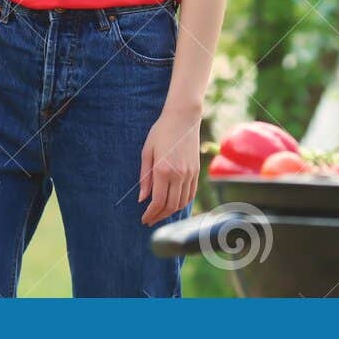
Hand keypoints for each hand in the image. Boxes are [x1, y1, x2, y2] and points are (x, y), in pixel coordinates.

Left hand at [138, 105, 200, 225]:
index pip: (158, 201)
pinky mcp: (196, 171)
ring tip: (160, 214)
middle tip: (150, 220)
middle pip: (170, 206)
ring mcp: (190, 174)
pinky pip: (190, 194)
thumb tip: (142, 199)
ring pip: (181, 203)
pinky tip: (173, 205)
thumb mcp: (147, 151)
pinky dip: (182, 203)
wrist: (183, 118)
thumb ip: (144, 177)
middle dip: (159, 216)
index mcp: (163, 170)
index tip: (144, 219)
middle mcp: (178, 174)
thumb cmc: (161, 132)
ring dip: (170, 212)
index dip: (150, 213)